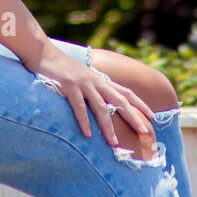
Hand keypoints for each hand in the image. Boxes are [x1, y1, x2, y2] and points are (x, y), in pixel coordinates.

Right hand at [29, 45, 158, 147]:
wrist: (43, 53)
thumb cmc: (62, 68)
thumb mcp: (83, 77)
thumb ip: (94, 87)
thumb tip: (103, 102)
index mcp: (101, 80)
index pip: (126, 92)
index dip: (140, 104)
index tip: (152, 117)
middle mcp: (96, 81)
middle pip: (120, 101)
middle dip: (133, 117)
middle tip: (144, 132)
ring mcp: (83, 84)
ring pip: (101, 107)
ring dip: (108, 127)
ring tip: (114, 143)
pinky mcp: (69, 86)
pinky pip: (79, 107)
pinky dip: (84, 121)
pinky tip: (88, 134)